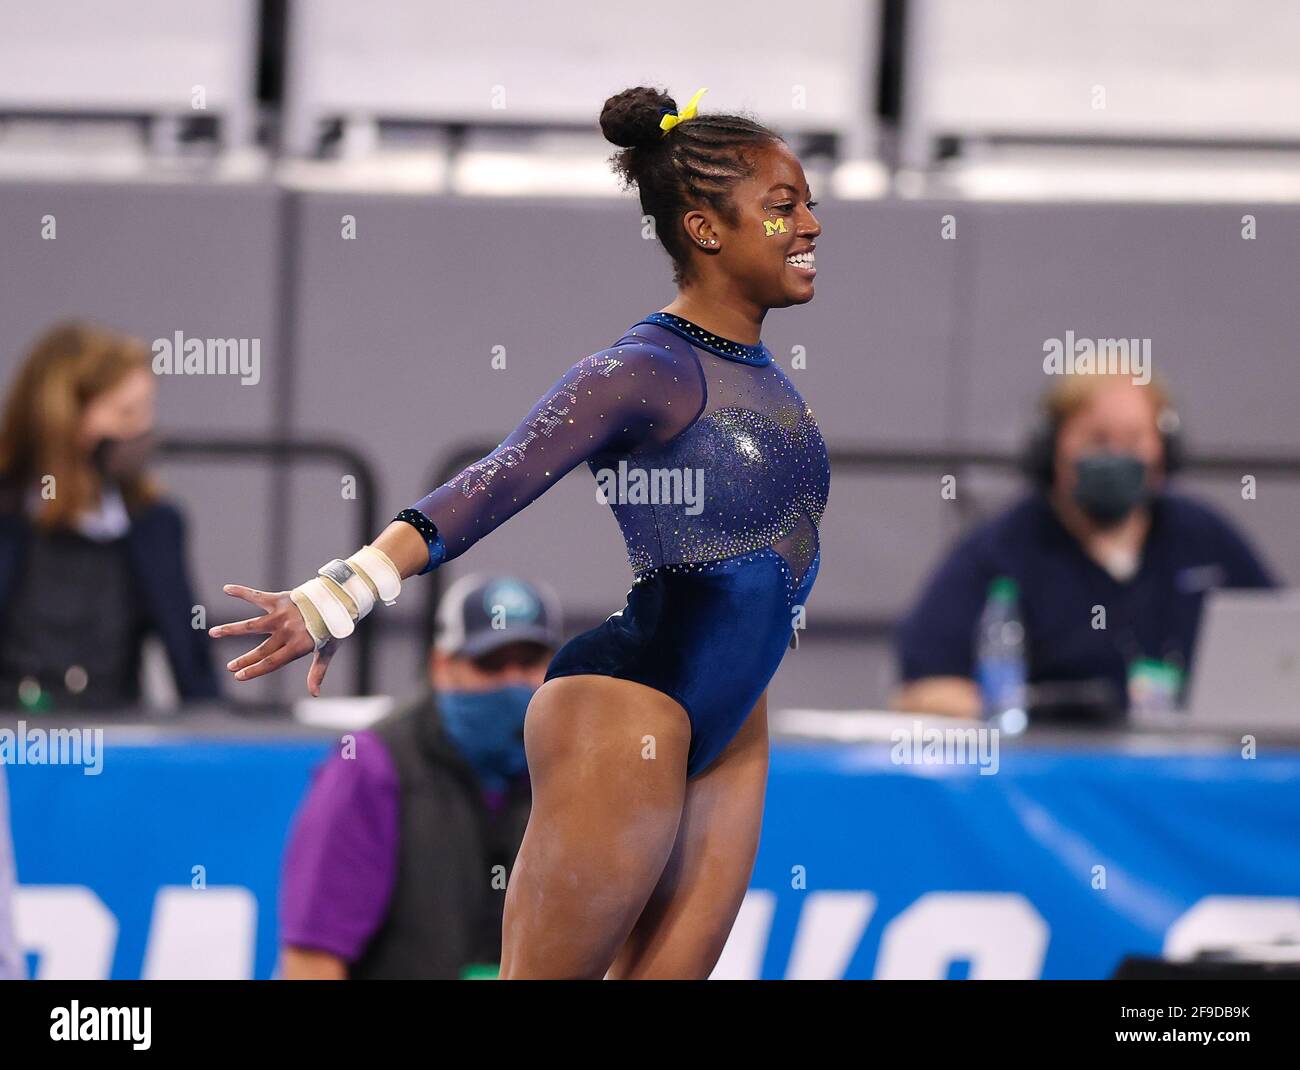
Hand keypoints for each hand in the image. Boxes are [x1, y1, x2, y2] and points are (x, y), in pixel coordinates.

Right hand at [208, 584, 339, 696]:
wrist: (339, 600)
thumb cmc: (333, 628)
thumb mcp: (328, 651)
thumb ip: (317, 671)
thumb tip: (315, 694)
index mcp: (298, 645)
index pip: (272, 662)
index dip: (255, 670)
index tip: (239, 676)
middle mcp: (287, 631)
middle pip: (261, 649)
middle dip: (244, 659)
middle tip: (230, 667)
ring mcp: (282, 615)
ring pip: (252, 625)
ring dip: (231, 629)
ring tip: (213, 632)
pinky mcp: (280, 599)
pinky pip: (257, 596)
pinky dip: (242, 592)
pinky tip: (226, 589)